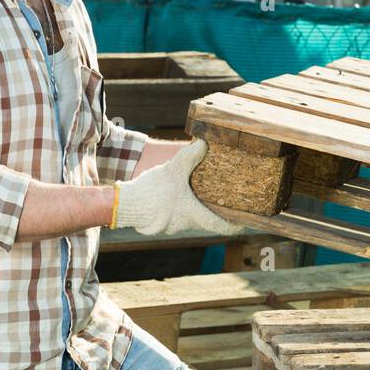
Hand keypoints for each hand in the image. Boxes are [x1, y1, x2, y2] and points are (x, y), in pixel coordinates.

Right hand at [111, 140, 244, 236]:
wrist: (126, 204)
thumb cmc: (153, 190)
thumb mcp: (174, 168)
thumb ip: (191, 155)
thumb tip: (205, 142)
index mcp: (193, 214)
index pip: (220, 226)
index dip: (234, 225)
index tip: (243, 222)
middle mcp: (184, 224)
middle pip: (204, 221)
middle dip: (212, 212)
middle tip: (220, 201)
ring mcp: (170, 227)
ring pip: (187, 219)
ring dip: (193, 210)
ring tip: (195, 196)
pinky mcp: (157, 225)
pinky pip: (173, 219)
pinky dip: (177, 210)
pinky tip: (173, 199)